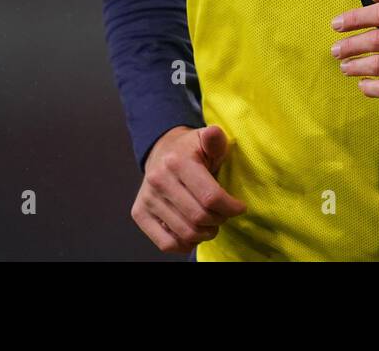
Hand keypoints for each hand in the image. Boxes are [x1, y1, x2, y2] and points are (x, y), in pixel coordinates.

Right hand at [131, 124, 247, 254]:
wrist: (161, 150)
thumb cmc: (192, 149)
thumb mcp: (207, 139)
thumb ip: (215, 139)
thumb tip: (214, 134)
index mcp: (178, 161)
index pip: (210, 197)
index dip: (230, 207)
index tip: (239, 207)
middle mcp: (159, 180)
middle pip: (199, 217)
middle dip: (219, 220)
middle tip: (224, 214)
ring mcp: (147, 198)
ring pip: (185, 233)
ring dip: (205, 233)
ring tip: (211, 223)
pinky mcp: (139, 213)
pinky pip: (166, 243)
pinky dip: (185, 244)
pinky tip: (194, 233)